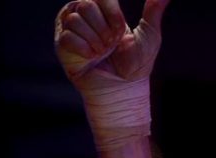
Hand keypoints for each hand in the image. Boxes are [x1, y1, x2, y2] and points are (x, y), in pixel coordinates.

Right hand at [55, 0, 169, 89]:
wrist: (124, 90)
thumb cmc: (137, 64)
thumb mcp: (149, 34)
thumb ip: (154, 10)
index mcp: (103, 9)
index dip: (112, 14)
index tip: (122, 33)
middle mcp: (84, 14)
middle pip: (85, 5)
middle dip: (103, 29)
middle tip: (111, 45)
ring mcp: (70, 28)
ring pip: (75, 20)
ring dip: (94, 40)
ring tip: (102, 53)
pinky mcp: (62, 45)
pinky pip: (67, 37)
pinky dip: (83, 49)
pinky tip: (91, 58)